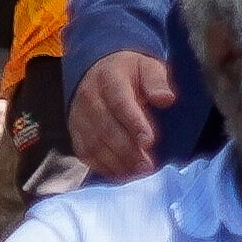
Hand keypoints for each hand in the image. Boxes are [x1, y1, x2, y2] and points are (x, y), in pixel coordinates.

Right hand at [69, 47, 171, 179]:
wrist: (99, 71)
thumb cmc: (130, 73)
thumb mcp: (148, 66)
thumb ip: (157, 81)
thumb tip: (166, 98)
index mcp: (109, 78)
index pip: (120, 103)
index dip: (134, 124)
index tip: (149, 141)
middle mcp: (89, 98)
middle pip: (106, 128)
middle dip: (127, 150)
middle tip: (147, 166)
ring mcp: (79, 116)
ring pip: (94, 143)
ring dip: (116, 161)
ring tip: (138, 173)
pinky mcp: (75, 131)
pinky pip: (85, 152)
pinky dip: (102, 166)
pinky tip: (121, 174)